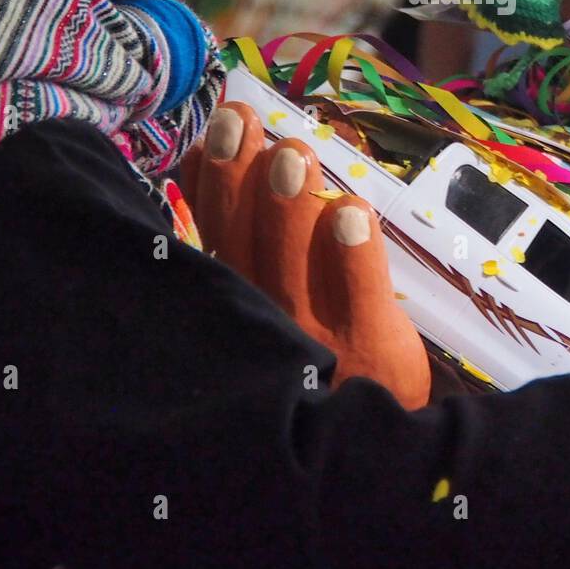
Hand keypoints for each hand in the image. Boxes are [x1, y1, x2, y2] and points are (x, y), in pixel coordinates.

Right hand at [180, 102, 431, 409]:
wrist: (361, 449)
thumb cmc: (308, 352)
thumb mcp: (260, 295)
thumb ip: (237, 229)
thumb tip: (199, 159)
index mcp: (238, 295)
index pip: (217, 226)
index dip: (214, 172)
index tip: (222, 119)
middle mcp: (267, 310)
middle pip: (248, 235)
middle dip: (241, 174)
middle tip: (242, 121)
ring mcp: (317, 328)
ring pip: (297, 258)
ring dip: (291, 204)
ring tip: (291, 153)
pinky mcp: (370, 342)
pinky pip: (360, 292)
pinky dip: (355, 253)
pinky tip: (351, 212)